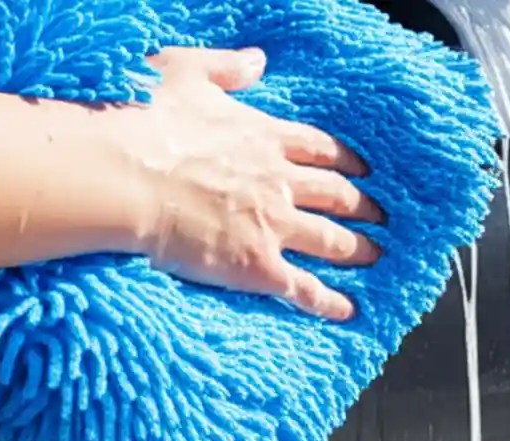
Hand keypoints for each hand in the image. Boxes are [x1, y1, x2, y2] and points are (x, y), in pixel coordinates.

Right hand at [111, 46, 381, 319]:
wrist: (129, 175)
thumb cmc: (147, 123)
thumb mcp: (185, 72)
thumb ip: (225, 67)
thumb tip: (258, 61)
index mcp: (264, 137)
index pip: (319, 148)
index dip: (345, 159)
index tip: (363, 169)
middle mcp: (279, 182)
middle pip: (335, 194)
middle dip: (362, 205)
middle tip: (380, 215)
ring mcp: (273, 226)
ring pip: (331, 241)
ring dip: (358, 250)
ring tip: (376, 256)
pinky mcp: (258, 266)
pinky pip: (304, 288)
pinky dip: (329, 302)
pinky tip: (348, 311)